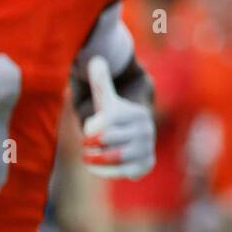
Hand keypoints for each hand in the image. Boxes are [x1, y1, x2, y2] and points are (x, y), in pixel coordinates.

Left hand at [82, 55, 154, 178]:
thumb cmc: (114, 116)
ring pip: (116, 157)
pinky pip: (123, 171)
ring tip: (87, 158)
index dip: (92, 128)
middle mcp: (145, 129)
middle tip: (85, 145)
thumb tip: (96, 60)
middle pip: (109, 139)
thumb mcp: (106, 99)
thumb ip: (101, 82)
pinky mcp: (146, 164)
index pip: (107, 121)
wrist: (133, 136)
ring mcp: (146, 147)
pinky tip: (94, 168)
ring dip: (96, 159)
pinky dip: (105, 172)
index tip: (89, 129)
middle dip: (92, 144)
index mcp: (136, 112)